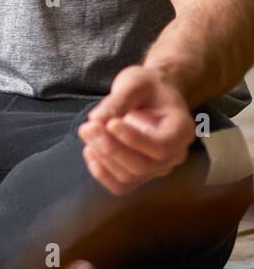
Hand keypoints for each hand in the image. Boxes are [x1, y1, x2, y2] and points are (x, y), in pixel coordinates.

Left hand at [77, 64, 193, 195]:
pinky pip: (121, 185)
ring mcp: (157, 167)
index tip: (110, 123)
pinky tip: (90, 151)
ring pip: (129, 177)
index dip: (133, 139)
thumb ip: (119, 100)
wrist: (152, 94)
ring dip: (102, 157)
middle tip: (87, 126)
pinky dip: (102, 173)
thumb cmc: (147, 86)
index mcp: (181, 131)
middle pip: (142, 166)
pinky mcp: (140, 173)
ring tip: (86, 131)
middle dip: (110, 148)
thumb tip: (97, 119)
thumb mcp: (135, 83)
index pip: (161, 147)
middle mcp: (174, 154)